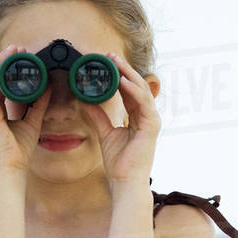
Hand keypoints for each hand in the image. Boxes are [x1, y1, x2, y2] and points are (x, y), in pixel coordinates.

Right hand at [0, 43, 51, 176]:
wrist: (11, 168)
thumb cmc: (18, 150)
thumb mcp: (33, 121)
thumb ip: (39, 104)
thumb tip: (48, 87)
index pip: (0, 82)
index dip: (9, 66)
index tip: (22, 54)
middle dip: (6, 60)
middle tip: (19, 47)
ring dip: (1, 61)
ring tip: (13, 49)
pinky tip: (2, 61)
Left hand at [79, 51, 160, 186]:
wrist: (124, 181)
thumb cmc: (119, 162)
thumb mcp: (104, 132)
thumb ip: (97, 116)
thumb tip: (85, 101)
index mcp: (137, 117)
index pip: (128, 91)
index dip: (118, 75)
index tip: (105, 63)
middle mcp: (146, 116)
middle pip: (136, 86)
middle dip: (123, 69)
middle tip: (108, 55)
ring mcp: (151, 120)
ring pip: (141, 89)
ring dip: (128, 74)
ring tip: (115, 61)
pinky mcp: (152, 125)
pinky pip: (143, 102)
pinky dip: (133, 90)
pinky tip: (122, 80)